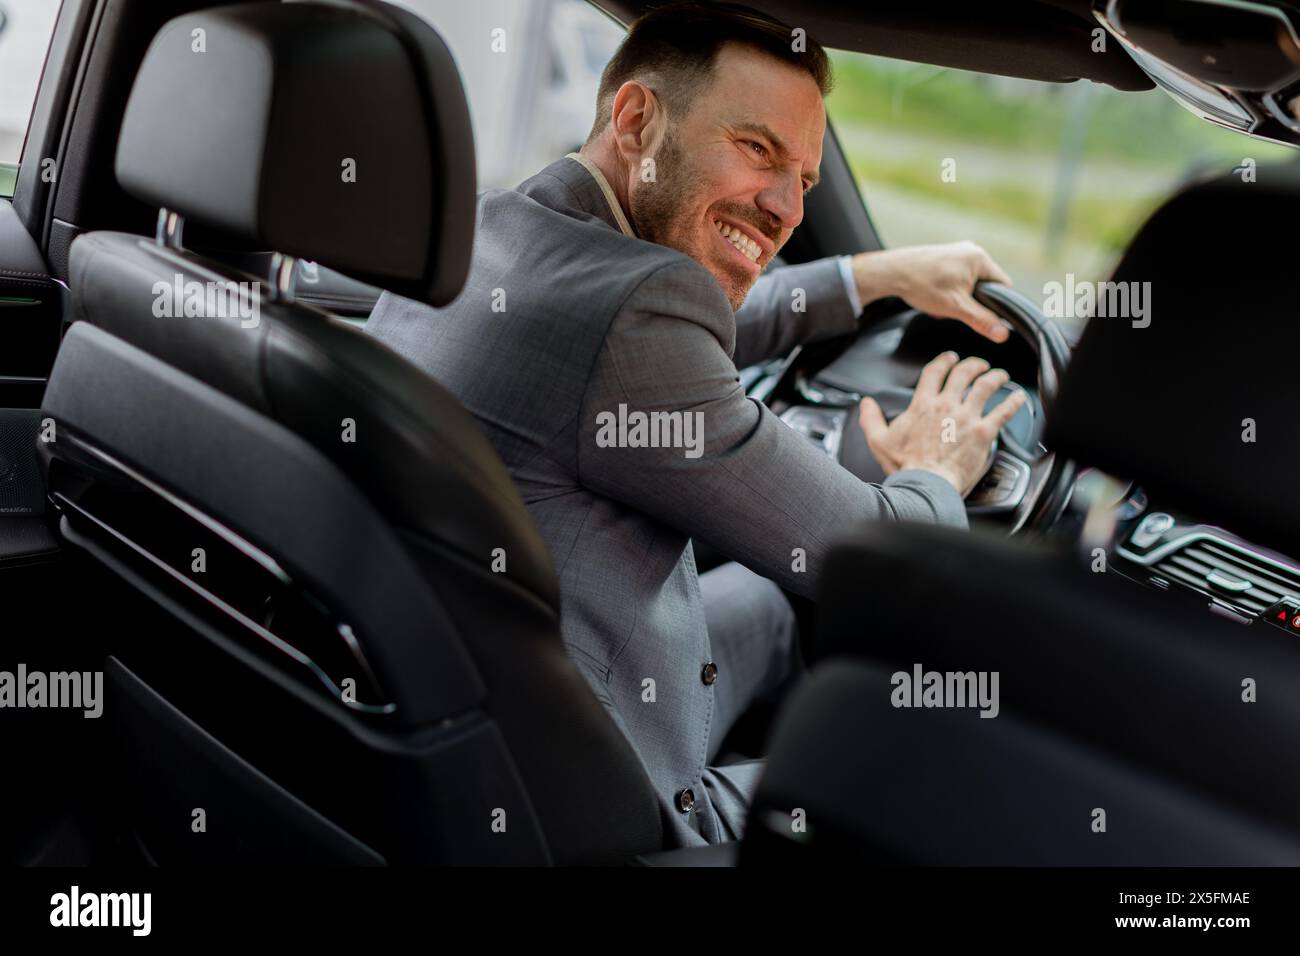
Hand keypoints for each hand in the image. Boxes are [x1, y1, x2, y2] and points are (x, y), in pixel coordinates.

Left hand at [852, 241, 1014, 342]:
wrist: (891, 273)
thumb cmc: (921, 285)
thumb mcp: (955, 307)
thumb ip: (981, 320)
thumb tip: (1003, 333)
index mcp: (980, 258)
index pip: (1004, 286)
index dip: (997, 305)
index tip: (982, 315)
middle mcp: (971, 250)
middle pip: (986, 285)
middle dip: (973, 302)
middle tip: (955, 308)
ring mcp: (957, 252)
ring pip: (970, 283)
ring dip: (959, 298)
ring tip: (942, 301)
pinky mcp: (945, 257)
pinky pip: (958, 278)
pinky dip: (950, 291)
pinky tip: (935, 295)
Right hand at [858, 351, 1026, 495]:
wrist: (926, 485)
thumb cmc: (905, 466)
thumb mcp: (879, 441)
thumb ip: (871, 419)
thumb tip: (865, 404)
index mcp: (923, 405)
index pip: (935, 372)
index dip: (944, 361)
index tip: (951, 358)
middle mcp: (946, 406)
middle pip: (964, 373)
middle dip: (973, 364)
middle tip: (979, 364)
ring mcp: (966, 417)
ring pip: (986, 386)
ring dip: (995, 376)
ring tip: (1000, 375)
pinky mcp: (984, 432)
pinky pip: (1004, 411)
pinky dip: (1014, 401)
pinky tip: (1019, 397)